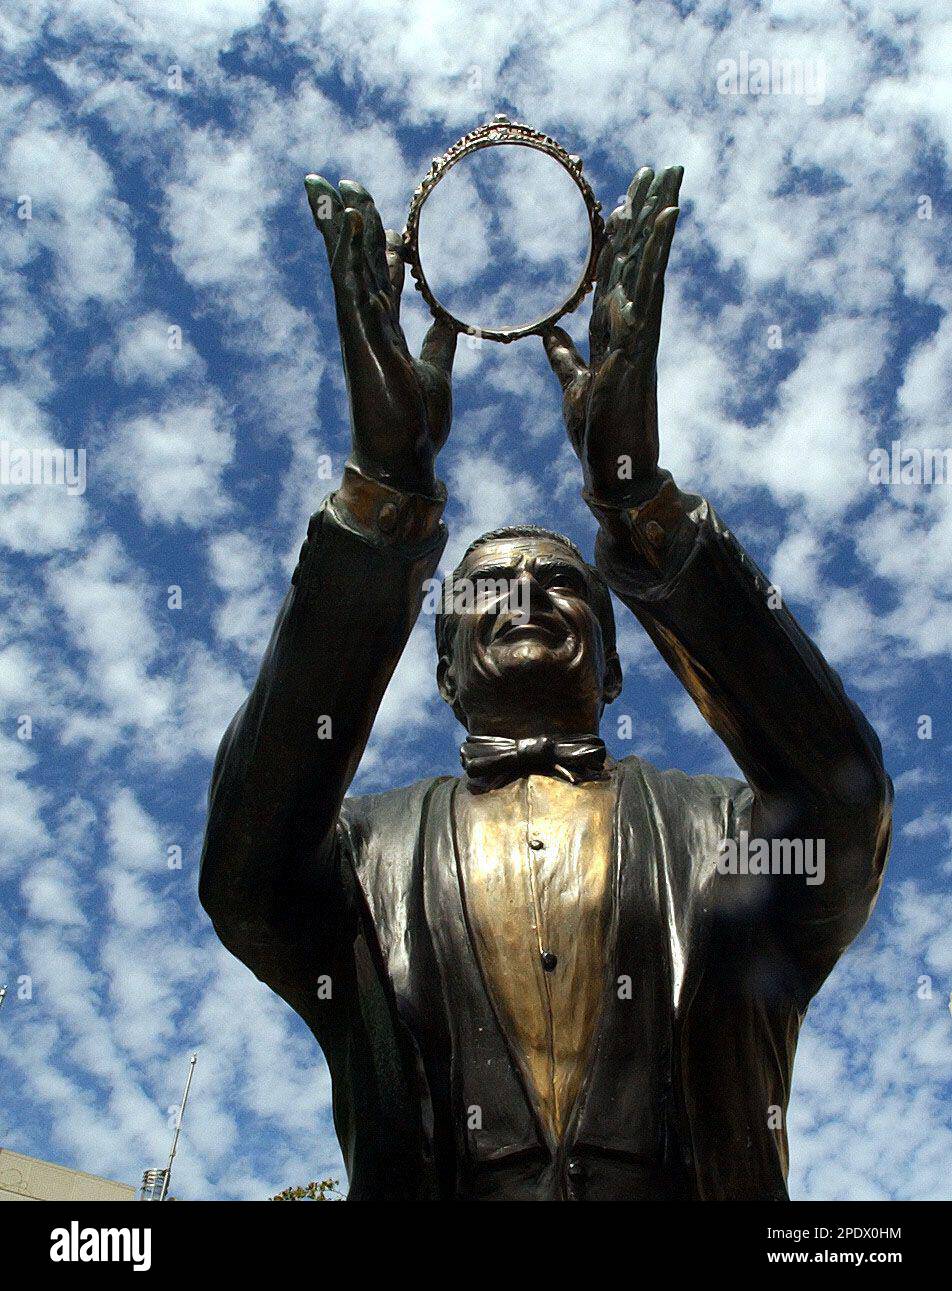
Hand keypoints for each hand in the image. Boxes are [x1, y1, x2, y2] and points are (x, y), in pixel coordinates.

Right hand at [305, 175, 456, 494]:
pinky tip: (356, 227)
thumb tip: (448, 316)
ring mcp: (363, 334)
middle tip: (333, 181)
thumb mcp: (436, 370)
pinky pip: (360, 292)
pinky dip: (357, 258)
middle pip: (352, 262)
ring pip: (349, 270)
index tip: (362, 205)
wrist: (405, 460)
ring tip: (337, 190)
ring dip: (342, 230)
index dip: (369, 238)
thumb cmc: (415, 424)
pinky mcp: (369, 344)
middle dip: (343, 221)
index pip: (374, 273)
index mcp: (383, 330)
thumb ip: (439, 340)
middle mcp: (366, 326)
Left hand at [542, 166, 681, 503]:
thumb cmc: (597, 429)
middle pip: (643, 262)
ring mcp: (634, 350)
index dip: (627, 231)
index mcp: (617, 331)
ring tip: (666, 202)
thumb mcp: (573, 383)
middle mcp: (633, 332)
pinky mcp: (626, 372)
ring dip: (655, 245)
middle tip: (667, 167)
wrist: (613, 473)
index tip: (631, 190)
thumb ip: (564, 355)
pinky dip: (633, 300)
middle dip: (653, 215)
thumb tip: (550, 334)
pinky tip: (636, 272)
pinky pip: (630, 330)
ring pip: (646, 286)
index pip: (622, 268)